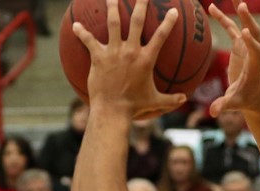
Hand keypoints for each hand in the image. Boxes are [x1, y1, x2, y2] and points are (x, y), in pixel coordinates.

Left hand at [70, 0, 187, 120]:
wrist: (112, 111)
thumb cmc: (134, 107)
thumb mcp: (155, 102)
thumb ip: (171, 100)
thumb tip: (184, 99)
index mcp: (146, 59)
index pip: (161, 36)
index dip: (169, 22)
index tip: (174, 10)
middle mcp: (131, 51)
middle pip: (137, 21)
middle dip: (140, 4)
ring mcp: (114, 52)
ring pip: (113, 23)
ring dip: (112, 7)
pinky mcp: (98, 57)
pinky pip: (89, 41)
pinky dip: (81, 33)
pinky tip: (75, 26)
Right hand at [206, 4, 259, 119]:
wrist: (253, 97)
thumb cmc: (245, 101)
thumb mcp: (234, 104)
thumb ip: (224, 105)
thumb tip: (213, 112)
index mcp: (255, 66)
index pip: (255, 52)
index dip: (252, 43)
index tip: (246, 33)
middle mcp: (253, 53)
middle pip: (254, 32)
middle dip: (248, 19)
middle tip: (241, 4)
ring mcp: (246, 47)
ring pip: (243, 25)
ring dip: (237, 11)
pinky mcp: (239, 45)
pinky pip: (232, 28)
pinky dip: (223, 18)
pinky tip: (211, 8)